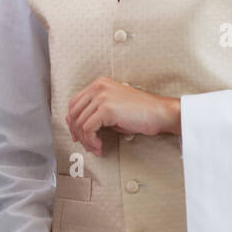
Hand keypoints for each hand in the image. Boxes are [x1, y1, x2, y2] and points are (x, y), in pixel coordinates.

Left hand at [66, 77, 181, 155]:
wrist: (159, 112)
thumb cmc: (141, 112)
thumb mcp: (114, 107)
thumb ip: (96, 112)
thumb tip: (80, 127)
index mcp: (99, 84)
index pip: (74, 103)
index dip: (72, 122)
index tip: (77, 135)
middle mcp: (98, 87)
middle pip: (74, 113)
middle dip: (77, 133)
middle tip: (86, 145)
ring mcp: (101, 97)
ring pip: (80, 123)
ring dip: (86, 140)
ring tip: (96, 148)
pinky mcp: (106, 109)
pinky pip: (88, 129)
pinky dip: (91, 141)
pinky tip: (99, 146)